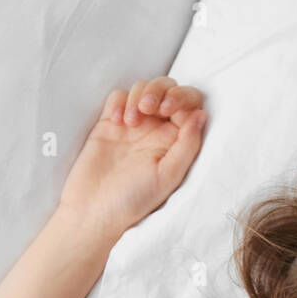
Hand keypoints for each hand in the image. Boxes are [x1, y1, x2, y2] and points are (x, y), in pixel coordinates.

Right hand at [57, 77, 207, 241]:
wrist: (94, 209)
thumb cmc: (134, 200)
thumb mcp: (168, 176)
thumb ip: (187, 145)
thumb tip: (202, 115)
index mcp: (176, 143)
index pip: (189, 105)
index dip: (182, 98)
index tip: (168, 110)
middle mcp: (157, 131)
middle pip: (167, 89)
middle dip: (160, 89)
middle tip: (149, 107)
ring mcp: (134, 125)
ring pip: (143, 88)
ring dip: (139, 94)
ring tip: (131, 121)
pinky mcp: (110, 123)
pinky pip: (118, 96)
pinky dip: (119, 101)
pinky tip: (117, 121)